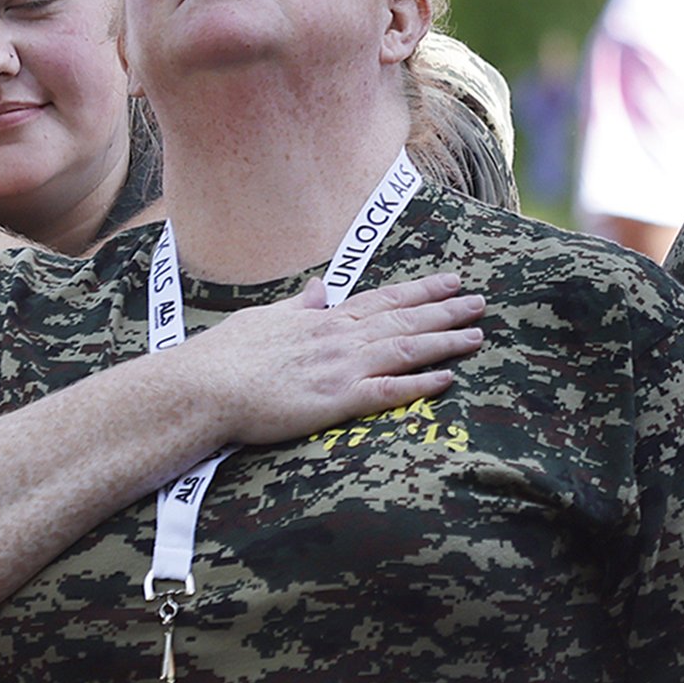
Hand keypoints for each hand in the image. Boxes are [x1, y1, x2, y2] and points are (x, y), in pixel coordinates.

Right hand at [169, 271, 484, 444]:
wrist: (202, 387)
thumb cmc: (224, 357)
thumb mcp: (263, 319)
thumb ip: (297, 307)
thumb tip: (318, 290)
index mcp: (323, 319)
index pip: (383, 299)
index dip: (421, 291)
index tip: (451, 281)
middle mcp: (339, 338)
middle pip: (404, 320)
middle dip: (446, 310)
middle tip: (481, 301)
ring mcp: (341, 368)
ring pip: (405, 350)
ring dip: (444, 342)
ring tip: (477, 336)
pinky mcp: (336, 401)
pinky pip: (388, 391)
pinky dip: (420, 384)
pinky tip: (447, 379)